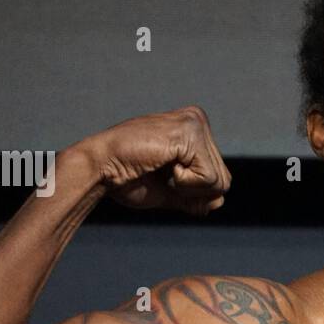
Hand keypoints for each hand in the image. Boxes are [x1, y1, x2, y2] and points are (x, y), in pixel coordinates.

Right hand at [76, 105, 231, 215]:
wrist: (99, 169)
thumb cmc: (125, 179)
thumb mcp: (167, 191)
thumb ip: (192, 197)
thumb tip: (217, 203)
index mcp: (194, 130)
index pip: (219, 177)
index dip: (194, 193)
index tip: (164, 177)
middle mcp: (197, 119)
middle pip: (224, 180)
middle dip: (195, 193)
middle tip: (163, 175)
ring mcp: (195, 123)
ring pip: (220, 181)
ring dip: (189, 188)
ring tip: (162, 168)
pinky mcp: (189, 133)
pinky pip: (209, 178)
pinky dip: (186, 184)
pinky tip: (163, 165)